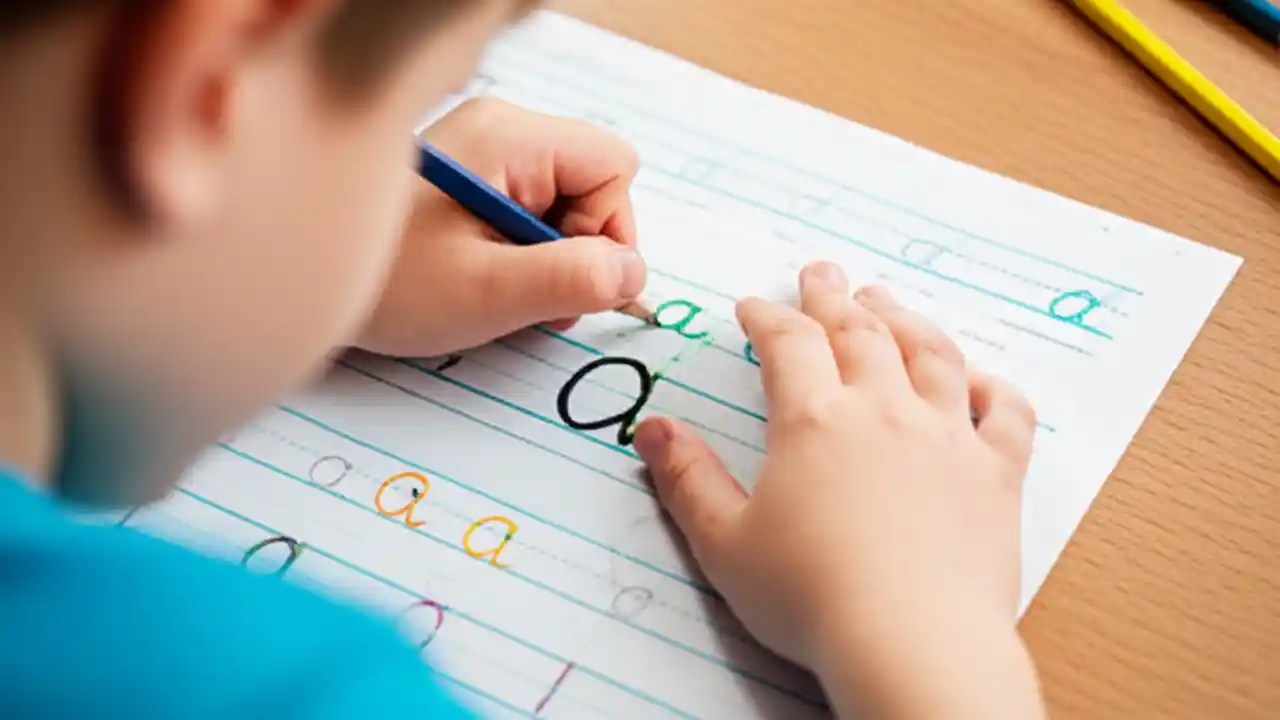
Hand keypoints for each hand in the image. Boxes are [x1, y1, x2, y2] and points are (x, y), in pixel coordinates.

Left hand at [357, 98, 644, 357]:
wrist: (297, 284)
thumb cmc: (387, 285)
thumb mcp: (489, 292)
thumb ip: (571, 279)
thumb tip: (633, 272)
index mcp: (508, 138)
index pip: (613, 165)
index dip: (610, 230)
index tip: (572, 280)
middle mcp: (500, 132)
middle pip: (593, 183)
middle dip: (578, 249)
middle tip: (530, 293)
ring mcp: (484, 154)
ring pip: (565, 203)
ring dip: (549, 258)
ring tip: (500, 289)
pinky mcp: (471, 181)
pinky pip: (531, 212)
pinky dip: (523, 254)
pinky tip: (484, 277)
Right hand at [633, 263, 1043, 718]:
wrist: (911, 644)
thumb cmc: (811, 598)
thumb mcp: (724, 543)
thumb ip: (687, 479)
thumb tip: (653, 428)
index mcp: (814, 421)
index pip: (788, 344)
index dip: (766, 318)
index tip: (752, 306)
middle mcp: (884, 411)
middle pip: (859, 331)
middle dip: (834, 296)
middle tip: (822, 271)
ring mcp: (948, 436)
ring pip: (931, 353)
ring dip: (906, 319)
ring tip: (887, 300)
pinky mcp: (996, 473)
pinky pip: (1005, 414)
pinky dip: (994, 387)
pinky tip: (979, 378)